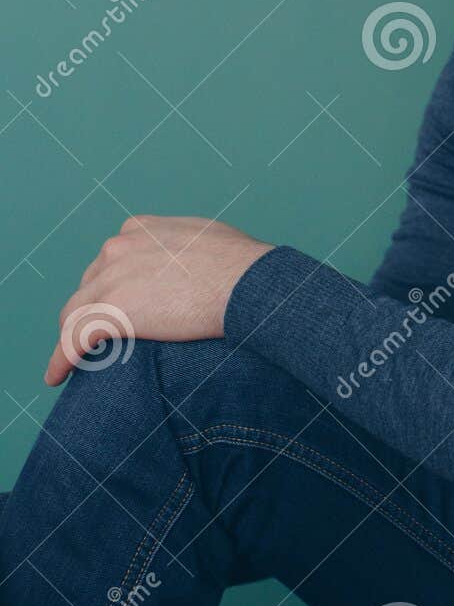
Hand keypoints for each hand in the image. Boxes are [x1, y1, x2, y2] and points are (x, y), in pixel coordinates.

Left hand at [46, 215, 273, 386]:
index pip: (109, 260)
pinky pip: (72, 340)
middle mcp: (119, 246)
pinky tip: (56, 376)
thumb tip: (193, 265)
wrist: (246, 282)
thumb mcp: (206, 239)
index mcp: (140, 229)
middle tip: (98, 338)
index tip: (115, 306)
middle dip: (91, 309)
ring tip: (69, 362)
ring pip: (74, 313)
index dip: (109, 286)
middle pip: (89, 285)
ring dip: (70, 337)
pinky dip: (60, 360)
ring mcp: (112, 278)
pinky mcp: (111, 311)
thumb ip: (183, 248)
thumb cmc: (241, 265)